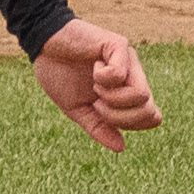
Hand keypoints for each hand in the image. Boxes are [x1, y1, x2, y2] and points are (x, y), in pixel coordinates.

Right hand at [30, 18, 160, 150]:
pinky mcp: (119, 45)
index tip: (102, 114)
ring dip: (111, 97)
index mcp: (128, 92)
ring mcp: (129, 60)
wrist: (42, 46)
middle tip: (97, 103)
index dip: (128, 125)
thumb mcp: (78, 109)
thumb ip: (99, 128)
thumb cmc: (60, 74)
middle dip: (120, 117)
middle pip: (149, 110)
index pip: (151, 118)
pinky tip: (92, 65)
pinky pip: (120, 75)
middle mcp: (134, 75)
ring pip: (141, 95)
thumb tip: (121, 148)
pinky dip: (101, 78)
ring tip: (94, 84)